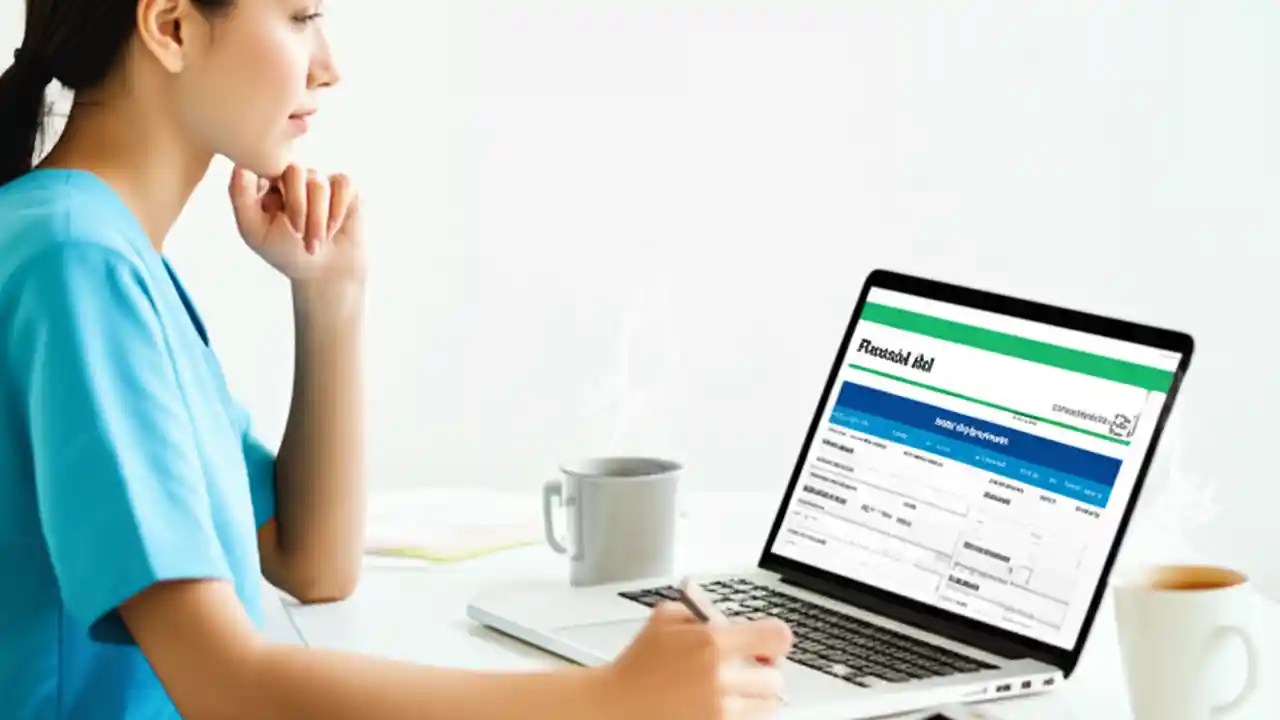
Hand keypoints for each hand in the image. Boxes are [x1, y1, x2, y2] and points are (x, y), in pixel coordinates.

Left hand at [230, 163, 366, 284]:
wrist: (326, 273)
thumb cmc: (287, 254)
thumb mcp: (255, 231)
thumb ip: (240, 198)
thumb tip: (240, 166)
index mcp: (266, 183)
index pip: (265, 164)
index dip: (272, 190)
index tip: (275, 219)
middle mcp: (292, 176)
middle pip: (295, 171)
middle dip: (298, 207)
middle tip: (298, 234)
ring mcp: (318, 179)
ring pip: (319, 184)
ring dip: (318, 218)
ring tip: (315, 243)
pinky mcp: (344, 186)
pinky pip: (343, 184)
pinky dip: (338, 210)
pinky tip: (333, 229)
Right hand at [599, 602, 792, 719]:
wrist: (616, 705)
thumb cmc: (638, 664)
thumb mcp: (665, 618)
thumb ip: (702, 611)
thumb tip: (731, 619)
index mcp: (712, 643)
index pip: (777, 637)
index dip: (776, 638)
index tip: (767, 642)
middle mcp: (720, 679)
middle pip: (775, 678)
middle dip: (763, 672)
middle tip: (747, 669)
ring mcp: (719, 711)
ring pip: (767, 706)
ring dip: (754, 696)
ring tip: (733, 690)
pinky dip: (739, 714)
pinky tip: (720, 705)